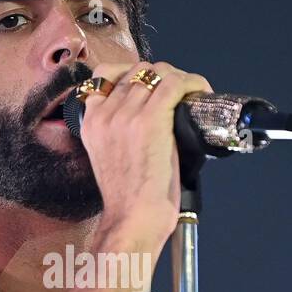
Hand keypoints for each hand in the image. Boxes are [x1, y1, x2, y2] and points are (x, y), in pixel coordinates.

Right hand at [78, 60, 212, 249]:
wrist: (132, 220)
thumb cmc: (127, 200)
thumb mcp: (108, 158)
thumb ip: (117, 133)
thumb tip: (151, 118)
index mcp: (90, 122)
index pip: (107, 75)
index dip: (133, 75)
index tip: (150, 87)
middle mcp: (105, 113)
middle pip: (138, 71)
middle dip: (161, 77)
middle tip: (179, 93)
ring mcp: (127, 115)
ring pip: (158, 73)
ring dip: (179, 79)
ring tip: (192, 94)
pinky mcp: (152, 120)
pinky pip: (175, 85)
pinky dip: (192, 83)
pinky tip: (201, 91)